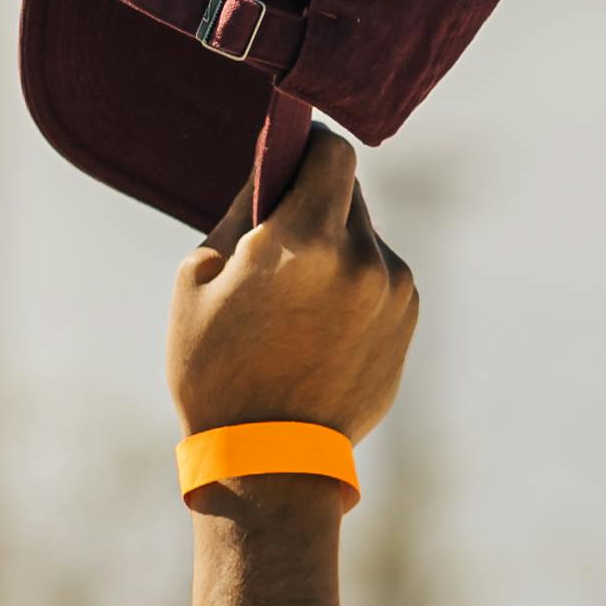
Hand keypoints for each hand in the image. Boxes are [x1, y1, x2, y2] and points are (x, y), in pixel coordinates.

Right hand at [166, 123, 418, 452]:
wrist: (268, 460)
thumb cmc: (216, 370)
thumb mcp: (197, 279)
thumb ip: (240, 210)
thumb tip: (270, 166)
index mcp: (306, 240)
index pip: (332, 151)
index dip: (309, 145)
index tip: (291, 155)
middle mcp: (363, 258)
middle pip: (348, 193)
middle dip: (315, 203)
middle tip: (278, 239)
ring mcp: (394, 293)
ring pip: (364, 238)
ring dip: (335, 248)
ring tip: (296, 300)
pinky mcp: (408, 323)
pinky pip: (381, 279)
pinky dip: (354, 287)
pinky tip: (319, 329)